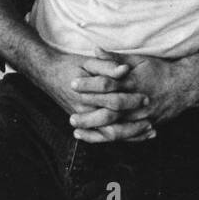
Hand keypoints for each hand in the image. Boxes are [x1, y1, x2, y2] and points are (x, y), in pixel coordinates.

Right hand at [35, 49, 153, 140]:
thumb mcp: (88, 61)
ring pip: (108, 134)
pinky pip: (103, 136)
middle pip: (112, 120)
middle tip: (150, 114)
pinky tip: (137, 136)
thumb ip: (107, 64)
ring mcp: (82, 119)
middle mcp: (83, 109)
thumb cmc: (70, 65)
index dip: (131, 99)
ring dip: (130, 133)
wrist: (48, 73)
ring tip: (149, 129)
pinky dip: (121, 138)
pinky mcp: (83, 124)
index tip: (147, 96)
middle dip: (133, 118)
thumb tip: (125, 70)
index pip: (112, 99)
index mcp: (86, 92)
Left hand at [70, 54, 198, 142]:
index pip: (107, 83)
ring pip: (116, 128)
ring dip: (95, 131)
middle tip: (70, 116)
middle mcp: (137, 101)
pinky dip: (110, 139)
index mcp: (133, 82)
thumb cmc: (159, 70)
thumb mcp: (138, 59)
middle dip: (89, 115)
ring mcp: (142, 116)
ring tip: (77, 131)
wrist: (184, 85)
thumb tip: (95, 50)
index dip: (89, 84)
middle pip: (109, 110)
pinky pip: (126, 137)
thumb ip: (115, 58)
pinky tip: (95, 138)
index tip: (72, 83)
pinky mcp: (146, 125)